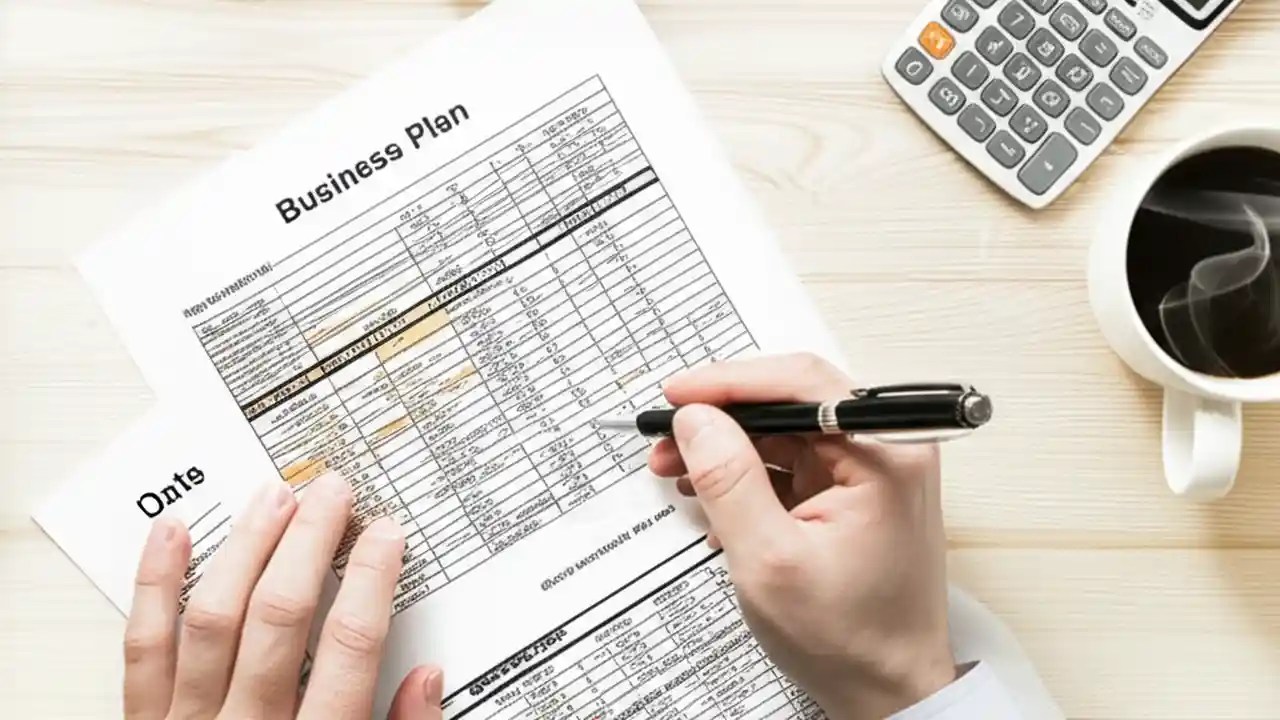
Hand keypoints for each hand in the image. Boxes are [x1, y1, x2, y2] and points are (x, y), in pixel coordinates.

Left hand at [123, 472, 444, 718]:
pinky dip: (155, 584)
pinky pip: (143, 647)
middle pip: (279, 618)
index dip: (371, 579)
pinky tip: (174, 535)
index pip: (350, 648)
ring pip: (212, 620)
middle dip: (309, 544)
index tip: (386, 535)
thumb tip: (429, 680)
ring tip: (272, 498)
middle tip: (332, 493)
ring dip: (245, 548)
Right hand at [648, 354, 955, 719]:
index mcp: (884, 455)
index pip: (801, 383)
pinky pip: (790, 464)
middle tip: (668, 437)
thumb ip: (730, 482)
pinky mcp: (852, 494)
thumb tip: (698, 419)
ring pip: (784, 432)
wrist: (890, 693)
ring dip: (727, 447)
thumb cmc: (851, 639)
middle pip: (790, 403)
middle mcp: (886, 451)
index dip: (729, 383)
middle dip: (721, 419)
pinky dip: (746, 474)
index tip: (678, 395)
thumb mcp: (770, 560)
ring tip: (678, 469)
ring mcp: (870, 473)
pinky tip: (712, 495)